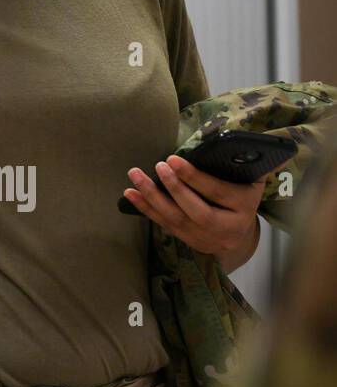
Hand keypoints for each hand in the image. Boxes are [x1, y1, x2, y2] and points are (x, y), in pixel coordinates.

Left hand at [123, 154, 268, 268]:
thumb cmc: (241, 195)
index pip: (218, 193)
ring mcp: (206, 238)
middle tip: (158, 166)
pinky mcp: (189, 240)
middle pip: (197, 211)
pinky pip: (165, 224)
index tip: (173, 160)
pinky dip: (146, 209)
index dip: (194, 177)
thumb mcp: (252, 179)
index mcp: (245, 207)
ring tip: (135, 175)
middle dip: (174, 188)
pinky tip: (130, 194)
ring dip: (152, 197)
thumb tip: (257, 147)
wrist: (239, 234)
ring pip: (177, 220)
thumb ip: (253, 163)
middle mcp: (227, 227)